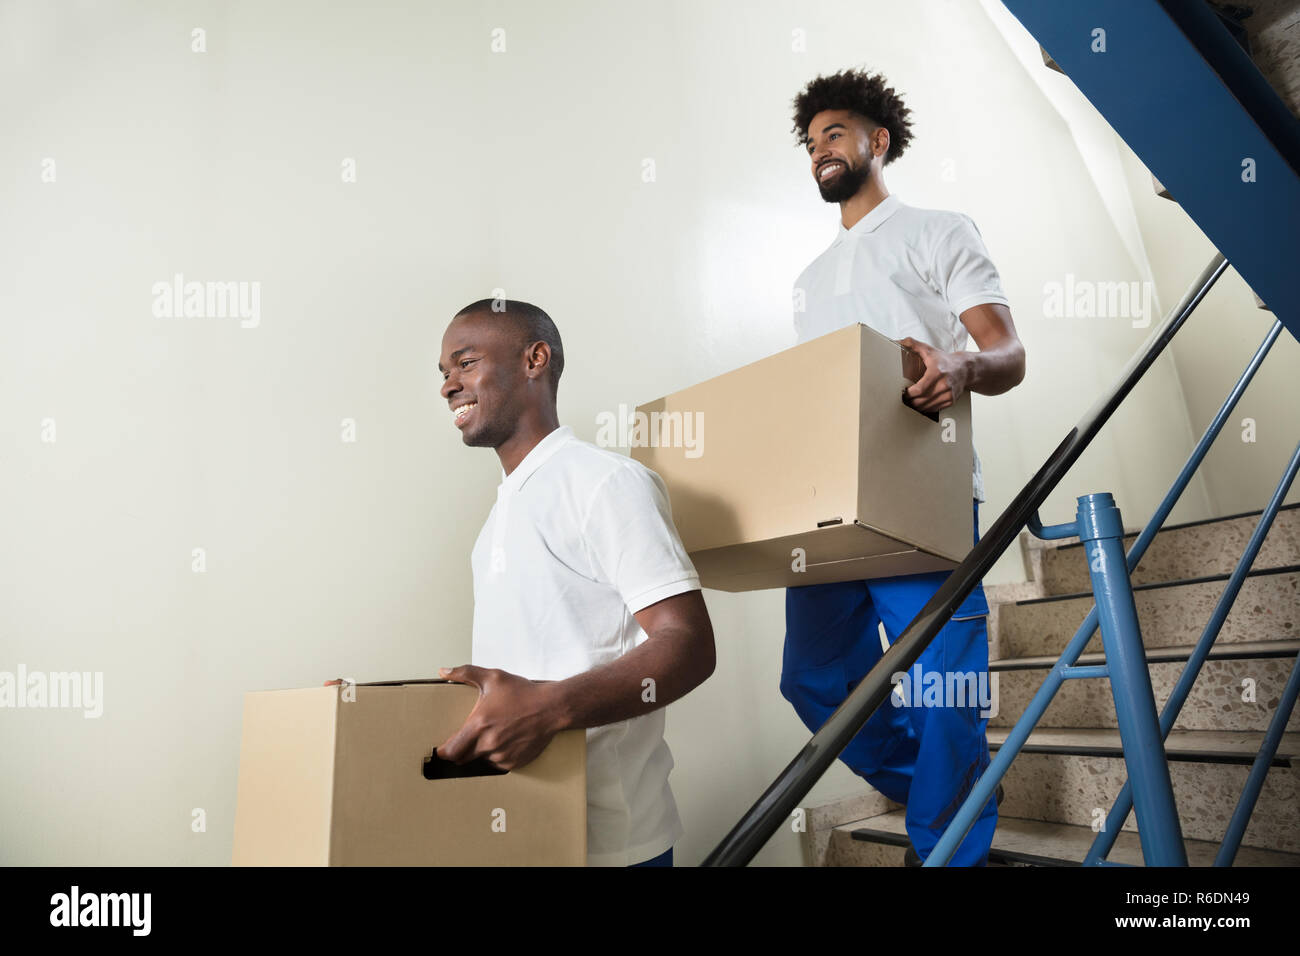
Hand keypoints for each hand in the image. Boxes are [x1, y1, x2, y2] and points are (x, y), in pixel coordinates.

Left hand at [435, 665, 563, 771]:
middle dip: (462, 751)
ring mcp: (502, 755)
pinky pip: (499, 764)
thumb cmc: (523, 692)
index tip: (443, 749)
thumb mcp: (493, 677)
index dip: (445, 751)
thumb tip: (443, 671)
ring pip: (482, 760)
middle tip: (468, 739)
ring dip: (483, 752)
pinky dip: (499, 756)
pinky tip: (507, 740)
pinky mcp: (515, 762)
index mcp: (479, 726)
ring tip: (494, 734)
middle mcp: (488, 744)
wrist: (552, 707)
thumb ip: (465, 673)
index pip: (451, 751)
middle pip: (463, 759)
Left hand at [898, 337, 968, 413]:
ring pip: (927, 406)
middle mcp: (944, 384)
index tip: (903, 392)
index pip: (920, 389)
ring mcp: (949, 394)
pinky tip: (921, 403)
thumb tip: (899, 341)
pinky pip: (934, 409)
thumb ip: (913, 344)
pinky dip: (926, 408)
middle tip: (903, 399)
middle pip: (922, 400)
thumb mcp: (929, 350)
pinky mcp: (951, 401)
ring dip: (916, 406)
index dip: (909, 394)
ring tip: (910, 402)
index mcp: (937, 372)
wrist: (966, 368)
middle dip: (910, 401)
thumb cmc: (945, 360)